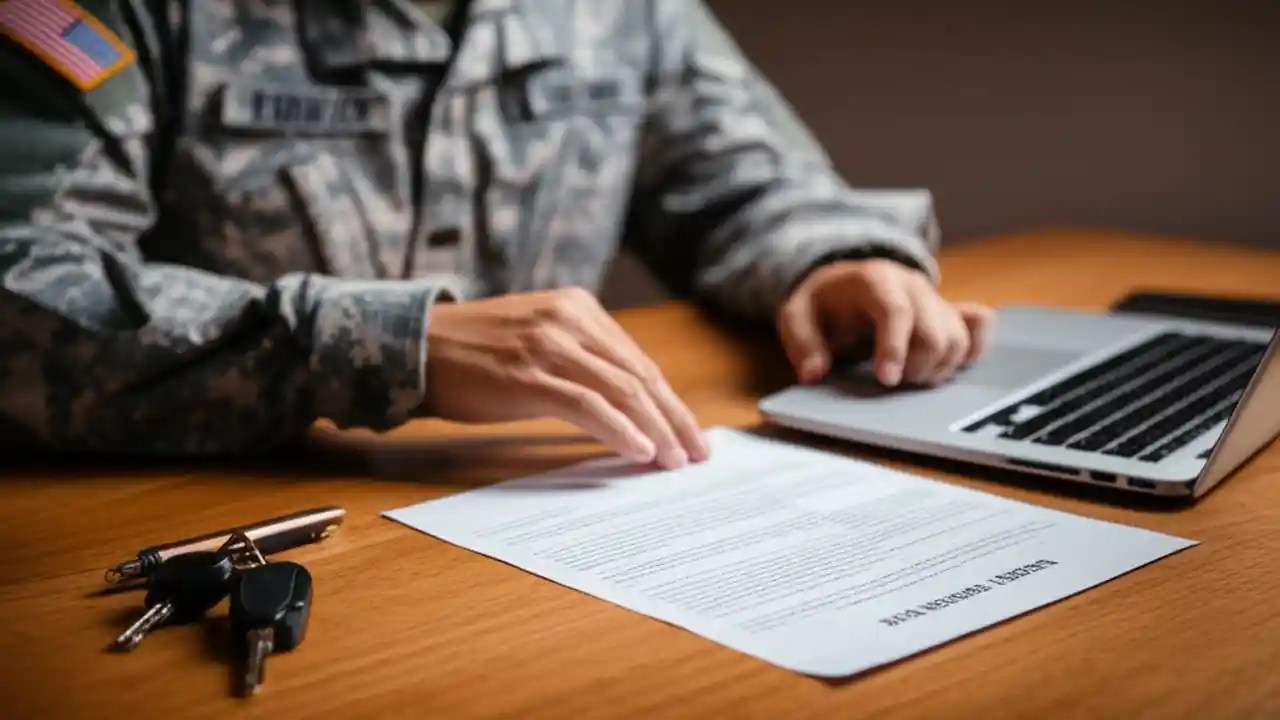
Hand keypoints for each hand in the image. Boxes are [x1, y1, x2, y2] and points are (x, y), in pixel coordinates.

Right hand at [425, 288, 708, 467]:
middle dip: (674, 418)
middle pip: (639, 376)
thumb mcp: (537, 341)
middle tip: (698, 453)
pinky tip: (640, 450)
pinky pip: (589, 405)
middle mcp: (570, 320)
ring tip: (675, 461)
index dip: (669, 401)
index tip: (690, 432)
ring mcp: (550, 346)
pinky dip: (620, 430)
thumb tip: (627, 406)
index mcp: (578, 308)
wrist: (416, 346)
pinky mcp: (530, 376)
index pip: (638, 361)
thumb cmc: (475, 353)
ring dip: (656, 430)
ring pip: (622, 390)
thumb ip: (580, 360)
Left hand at [778, 259, 994, 386]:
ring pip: (958, 338)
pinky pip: (979, 325)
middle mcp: (913, 286)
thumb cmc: (822, 304)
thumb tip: (814, 374)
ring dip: (938, 368)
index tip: (886, 381)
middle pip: (935, 331)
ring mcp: (936, 298)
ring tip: (910, 377)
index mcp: (876, 280)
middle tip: (892, 383)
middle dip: (917, 367)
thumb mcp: (796, 317)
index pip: (895, 311)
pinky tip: (946, 366)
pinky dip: (970, 350)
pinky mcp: (951, 311)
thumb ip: (802, 343)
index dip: (894, 348)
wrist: (844, 284)